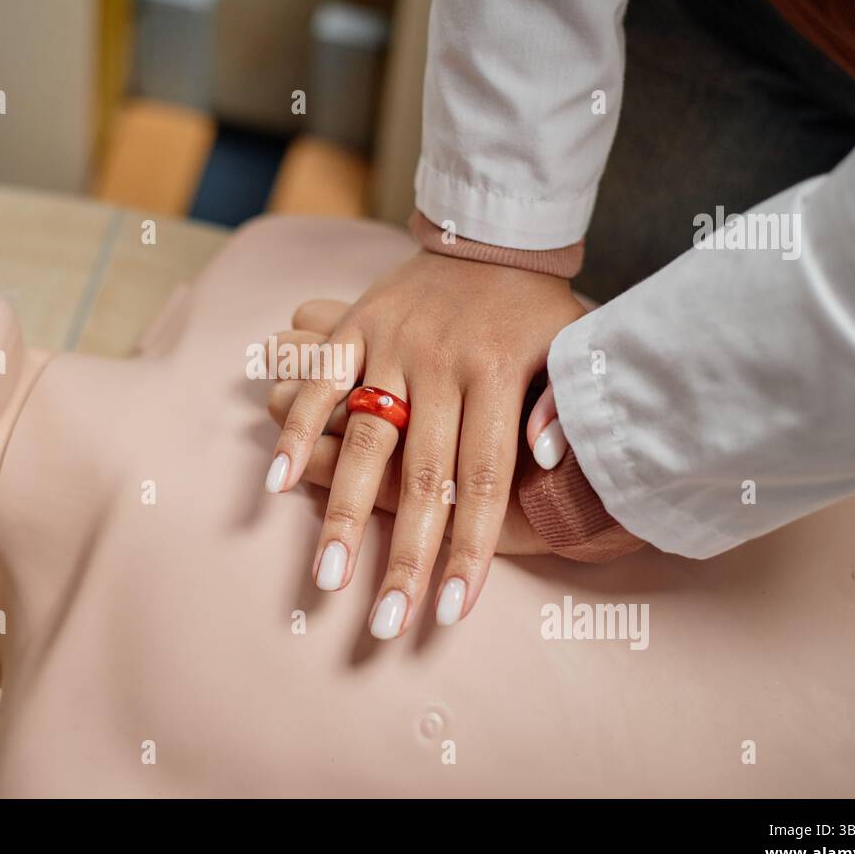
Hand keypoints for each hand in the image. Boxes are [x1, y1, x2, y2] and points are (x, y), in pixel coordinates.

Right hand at [264, 250, 584, 637]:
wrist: (492, 231)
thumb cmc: (539, 307)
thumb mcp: (577, 347)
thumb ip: (566, 404)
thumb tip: (550, 458)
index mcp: (501, 376)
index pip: (484, 480)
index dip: (469, 549)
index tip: (450, 612)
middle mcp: (446, 365)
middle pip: (425, 477)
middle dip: (406, 555)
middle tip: (386, 621)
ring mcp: (395, 344)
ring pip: (368, 439)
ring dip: (342, 512)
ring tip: (326, 577)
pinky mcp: (358, 324)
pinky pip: (323, 380)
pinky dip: (298, 428)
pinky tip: (277, 481)